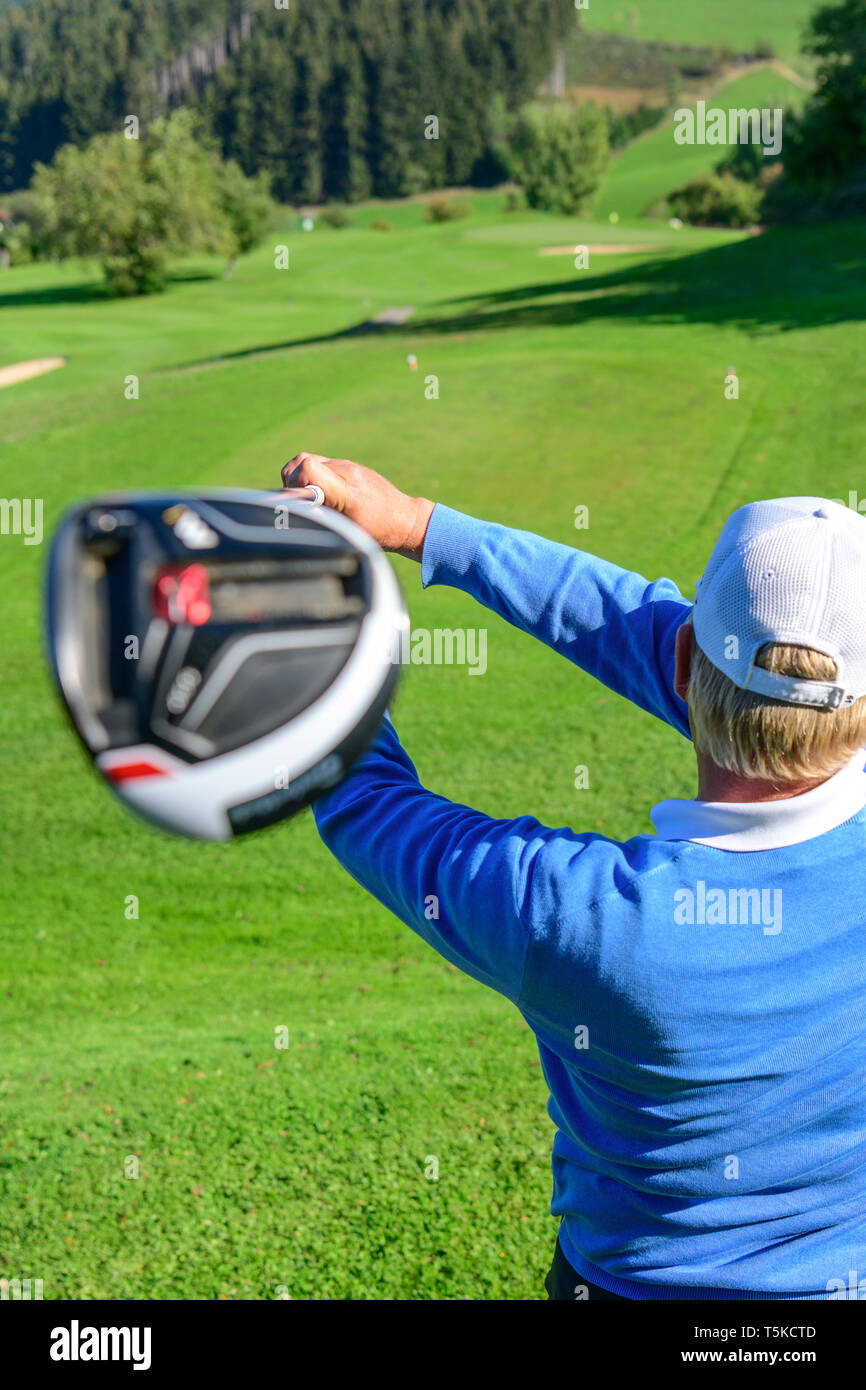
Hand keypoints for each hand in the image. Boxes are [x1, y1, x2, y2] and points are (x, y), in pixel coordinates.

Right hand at [281, 452, 433, 561]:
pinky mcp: (347, 466)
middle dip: (292, 482)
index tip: (299, 502)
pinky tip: (321, 495)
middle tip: (301, 502)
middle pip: (301, 462)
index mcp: (347, 491)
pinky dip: (312, 478)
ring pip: (307, 460)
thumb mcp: (349, 531)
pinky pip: (319, 464)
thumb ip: (321, 517)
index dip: (294, 484)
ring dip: (300, 478)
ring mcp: (347, 465)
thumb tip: (293, 510)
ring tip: (310, 498)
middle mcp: (346, 471)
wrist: (405, 519)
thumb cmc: (379, 531)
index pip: (307, 468)